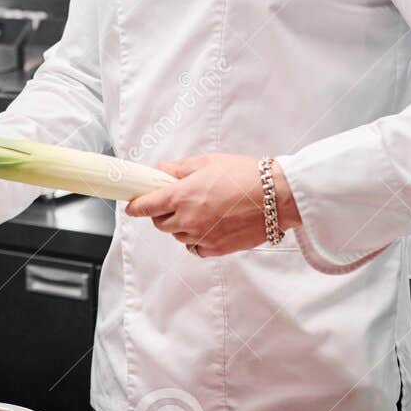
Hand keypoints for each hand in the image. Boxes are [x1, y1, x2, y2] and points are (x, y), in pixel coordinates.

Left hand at [126, 153, 299, 256]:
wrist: (277, 197)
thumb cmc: (246, 176)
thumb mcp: (209, 162)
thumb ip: (180, 168)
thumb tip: (161, 171)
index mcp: (182, 196)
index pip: (146, 206)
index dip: (136, 205)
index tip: (132, 205)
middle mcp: (188, 219)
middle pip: (160, 223)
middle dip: (161, 213)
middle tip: (173, 202)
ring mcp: (202, 236)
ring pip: (178, 236)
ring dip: (180, 226)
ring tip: (198, 211)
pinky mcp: (217, 249)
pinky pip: (195, 247)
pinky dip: (196, 239)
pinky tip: (209, 226)